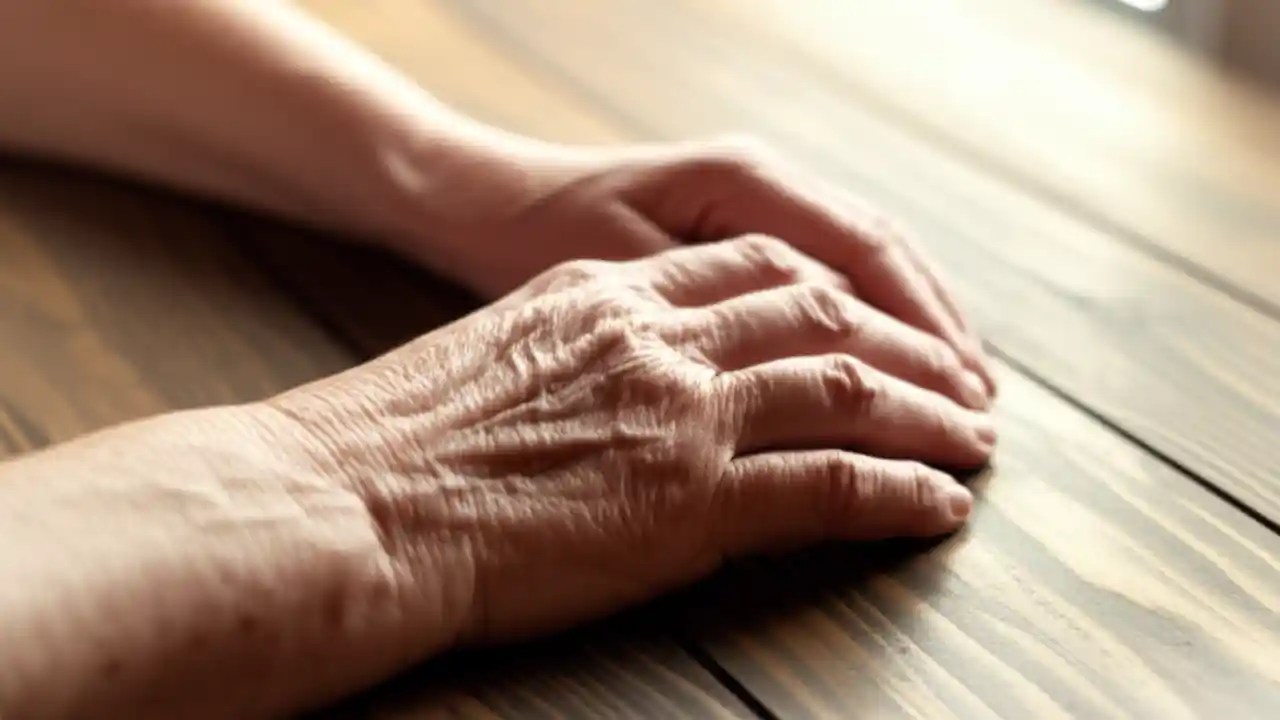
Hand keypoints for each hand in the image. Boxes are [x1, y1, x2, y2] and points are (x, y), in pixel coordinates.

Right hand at [0, 239, 992, 717]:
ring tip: (979, 440)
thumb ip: (570, 355)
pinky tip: (942, 505)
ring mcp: (685, 412)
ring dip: (929, 415)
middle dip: (904, 345)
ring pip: (850, 388)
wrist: (348, 501)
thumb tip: (608, 386)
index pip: (751, 266)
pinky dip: (902, 491)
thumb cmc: (390, 443)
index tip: (871, 319)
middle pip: (821, 313)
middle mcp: (659, 336)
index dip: (830, 292)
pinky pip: (835, 482)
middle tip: (960, 379)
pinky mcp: (695, 497)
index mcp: (605, 294)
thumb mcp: (490, 360)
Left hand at [408, 138, 995, 396]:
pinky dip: (861, 321)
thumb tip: (825, 354)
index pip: (863, 254)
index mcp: (739, 183)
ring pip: (857, 265)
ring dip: (911, 326)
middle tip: (981, 409)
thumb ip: (722, 309)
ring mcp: (746, 205)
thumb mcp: (617, 276)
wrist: (471, 204)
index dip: (921, 328)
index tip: (962, 394)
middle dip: (934, 333)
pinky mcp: (729, 235)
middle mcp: (757, 184)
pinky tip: (881, 365)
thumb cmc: (527, 237)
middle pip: (878, 257)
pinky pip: (817, 275)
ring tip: (958, 389)